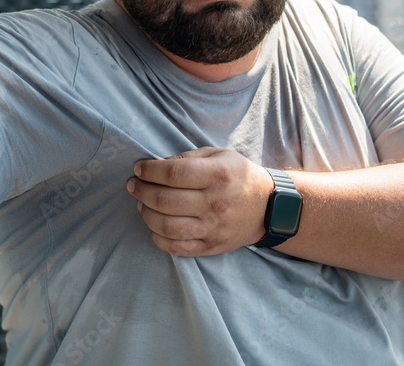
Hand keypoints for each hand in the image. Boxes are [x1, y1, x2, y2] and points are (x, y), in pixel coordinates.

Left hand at [125, 148, 273, 256]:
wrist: (269, 207)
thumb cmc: (238, 176)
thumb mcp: (218, 155)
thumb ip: (186, 158)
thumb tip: (155, 165)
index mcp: (218, 175)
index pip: (173, 173)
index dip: (150, 171)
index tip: (139, 169)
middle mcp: (215, 203)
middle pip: (165, 200)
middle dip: (142, 191)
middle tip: (134, 186)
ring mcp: (213, 228)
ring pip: (167, 226)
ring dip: (146, 214)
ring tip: (142, 204)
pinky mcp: (211, 247)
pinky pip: (177, 248)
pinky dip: (158, 237)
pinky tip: (155, 225)